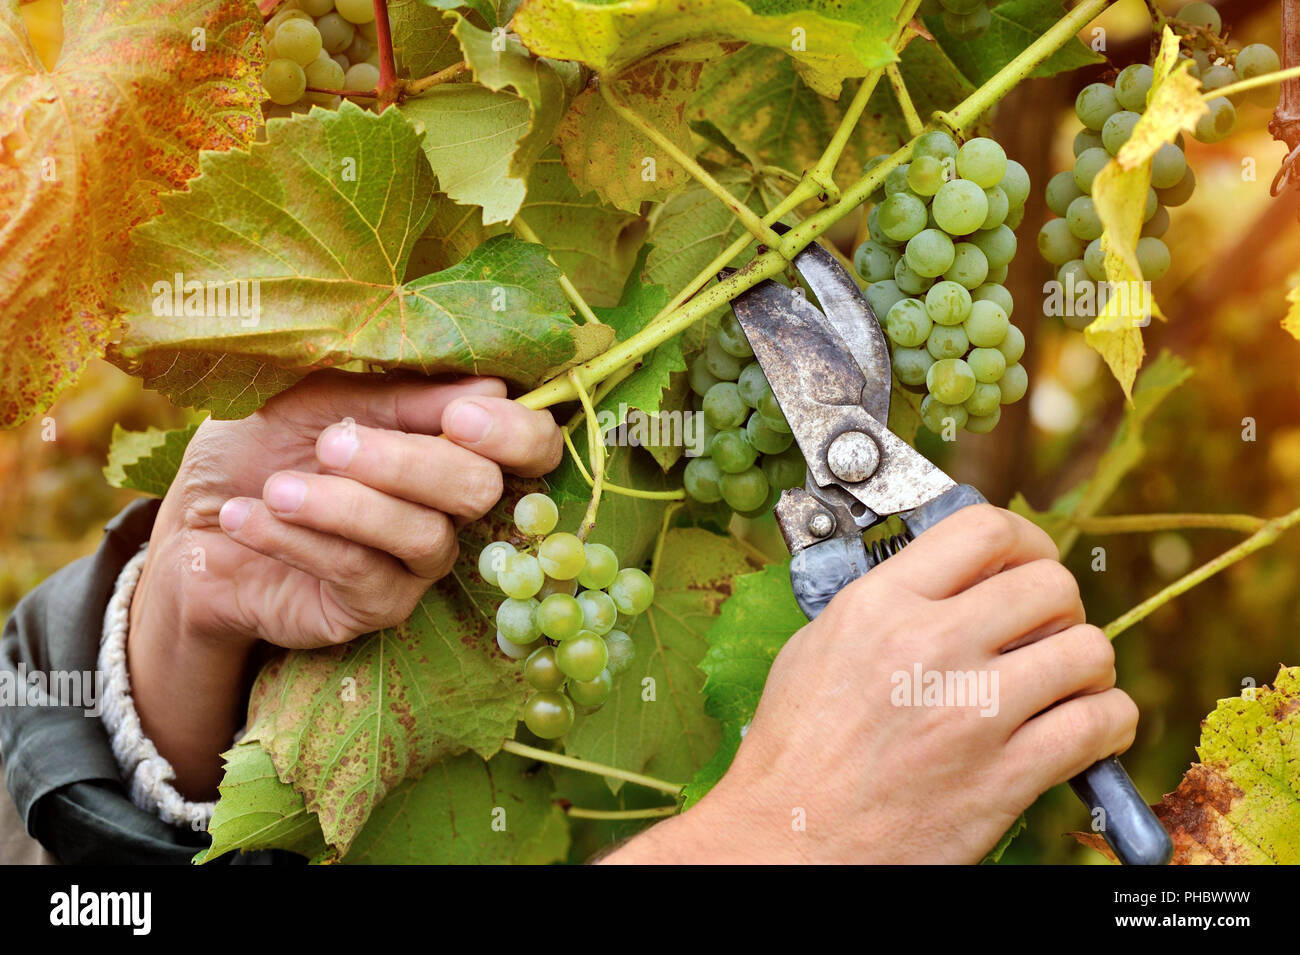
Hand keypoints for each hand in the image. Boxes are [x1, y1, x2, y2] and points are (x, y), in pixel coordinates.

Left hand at [126, 372, 561, 794]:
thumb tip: (491, 389)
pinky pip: (361, 573)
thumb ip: (395, 397)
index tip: (459, 416)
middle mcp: (448, 507)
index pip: (529, 447)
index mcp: (447, 444)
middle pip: (479, 490)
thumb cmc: (259, 448)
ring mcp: (417, 563)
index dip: (514, 434)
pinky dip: (301, 540)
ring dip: (344, 506)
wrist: (190, 524)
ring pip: (423, 536)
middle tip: (334, 445)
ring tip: (276, 488)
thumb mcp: (315, 399)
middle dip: (410, 463)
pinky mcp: (376, 609)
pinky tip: (249, 516)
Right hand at [606, 505, 1136, 863]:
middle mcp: (930, 646)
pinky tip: (1087, 731)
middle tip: (1046, 632)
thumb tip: (947, 576)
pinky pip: (1099, 723)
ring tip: (1066, 684)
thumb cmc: (796, 752)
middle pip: (1051, 584)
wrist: (790, 843)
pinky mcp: (1005, 776)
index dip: (1024, 540)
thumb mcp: (818, 648)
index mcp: (879, 606)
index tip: (1028, 561)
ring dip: (1087, 665)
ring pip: (1088, 649)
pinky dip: (1109, 723)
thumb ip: (885, 602)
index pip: (983, 529)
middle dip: (1060, 606)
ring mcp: (973, 711)